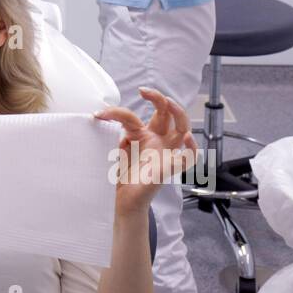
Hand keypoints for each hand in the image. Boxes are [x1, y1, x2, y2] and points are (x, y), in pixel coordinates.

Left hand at [96, 88, 196, 217]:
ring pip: (183, 128)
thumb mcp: (115, 153)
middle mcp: (156, 140)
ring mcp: (165, 152)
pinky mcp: (170, 168)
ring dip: (179, 113)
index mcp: (142, 135)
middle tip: (145, 92)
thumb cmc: (121, 177)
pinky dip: (192, 148)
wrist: (124, 201)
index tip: (100, 113)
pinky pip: (190, 158)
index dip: (116, 112)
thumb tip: (117, 129)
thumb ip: (118, 139)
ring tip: (169, 103)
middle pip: (166, 113)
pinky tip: (186, 139)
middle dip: (159, 98)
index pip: (132, 116)